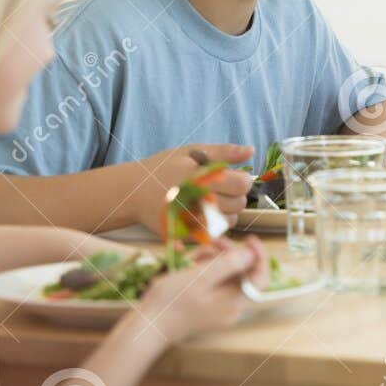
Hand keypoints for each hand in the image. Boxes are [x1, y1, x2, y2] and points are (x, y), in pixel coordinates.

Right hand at [130, 143, 254, 229]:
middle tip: (221, 188)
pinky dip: (215, 224)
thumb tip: (252, 151)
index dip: (242, 180)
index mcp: (199, 177)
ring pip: (230, 220)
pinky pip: (215, 232)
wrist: (133, 192)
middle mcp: (195, 201)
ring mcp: (190, 221)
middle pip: (238, 204)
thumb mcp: (191, 152)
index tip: (233, 177)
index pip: (241, 185)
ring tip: (212, 200)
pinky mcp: (186, 235)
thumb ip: (223, 152)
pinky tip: (204, 212)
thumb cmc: (164, 168)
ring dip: (228, 211)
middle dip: (236, 196)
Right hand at [138, 237, 267, 341]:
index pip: (260, 279)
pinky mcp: (206, 309)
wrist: (146, 327)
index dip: (258, 256)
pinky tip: (192, 264)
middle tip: (215, 241)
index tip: (248, 239)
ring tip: (197, 254)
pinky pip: (214, 285)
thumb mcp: (200, 278)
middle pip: (242, 276)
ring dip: (215, 261)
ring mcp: (218, 310)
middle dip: (231, 255)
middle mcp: (230, 309)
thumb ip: (228, 265)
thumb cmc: (171, 302)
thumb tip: (251, 254)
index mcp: (234, 304)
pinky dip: (206, 272)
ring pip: (227, 278)